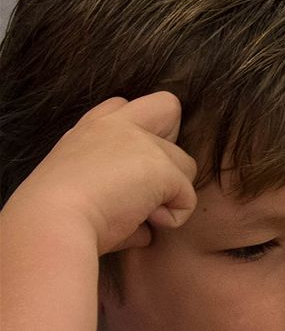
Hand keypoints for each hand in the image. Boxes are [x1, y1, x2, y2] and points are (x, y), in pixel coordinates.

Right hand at [6, 92, 197, 253]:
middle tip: (149, 180)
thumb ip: (116, 189)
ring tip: (137, 212)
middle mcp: (116, 126)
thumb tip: (145, 225)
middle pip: (169, 108)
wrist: (50, 223)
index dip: (139, 132)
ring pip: (186, 165)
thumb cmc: (59, 217)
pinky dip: (172, 218)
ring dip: (171, 193)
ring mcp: (141, 142)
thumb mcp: (80, 188)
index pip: (123, 104)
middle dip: (170, 142)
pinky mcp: (162, 168)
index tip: (125, 167)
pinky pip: (188, 198)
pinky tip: (140, 222)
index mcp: (91, 128)